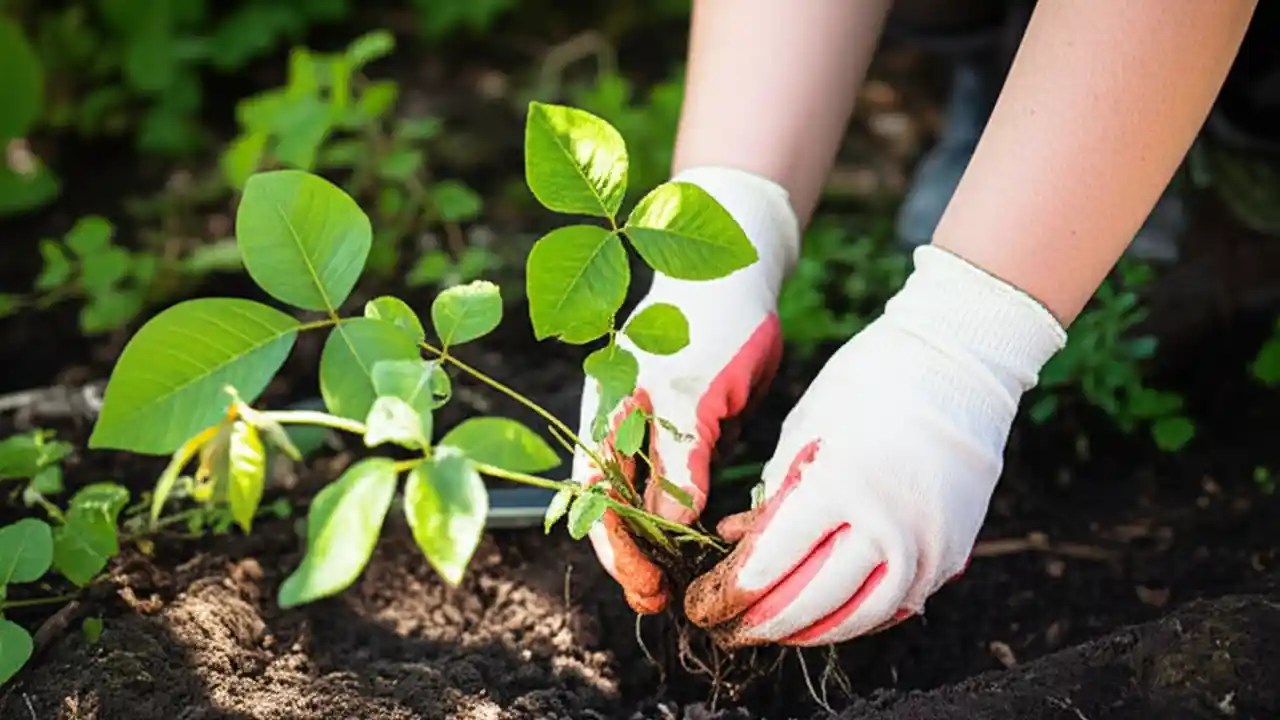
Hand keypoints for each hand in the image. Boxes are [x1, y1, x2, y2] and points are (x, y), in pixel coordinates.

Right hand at [572, 166, 799, 613]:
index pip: (598, 504)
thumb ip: (679, 458)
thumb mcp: (692, 391)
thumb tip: (671, 529)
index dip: (620, 554)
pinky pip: (685, 486)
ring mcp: (656, 432)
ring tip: (690, 583)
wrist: (734, 267)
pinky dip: (694, 518)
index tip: (649, 590)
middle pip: (619, 513)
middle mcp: (623, 431)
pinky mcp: (690, 432)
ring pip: (653, 505)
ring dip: (666, 546)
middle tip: (668, 601)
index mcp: (608, 420)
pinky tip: (713, 541)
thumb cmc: (706, 319)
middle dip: (639, 561)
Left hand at [684, 246, 1066, 646]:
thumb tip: (737, 544)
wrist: (959, 364)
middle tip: (728, 630)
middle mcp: (884, 525)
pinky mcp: (951, 551)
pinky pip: (901, 604)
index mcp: (836, 487)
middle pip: (811, 602)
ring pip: (859, 618)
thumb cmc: (869, 384)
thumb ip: (773, 495)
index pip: (771, 565)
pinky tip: (831, 619)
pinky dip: (861, 618)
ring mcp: (924, 544)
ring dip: (810, 633)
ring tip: (775, 634)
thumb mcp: (804, 429)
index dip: (731, 594)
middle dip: (761, 624)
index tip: (704, 605)